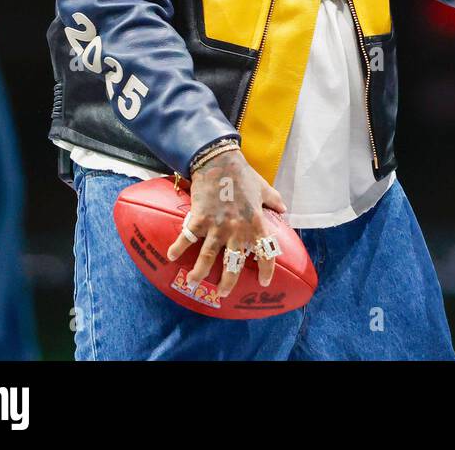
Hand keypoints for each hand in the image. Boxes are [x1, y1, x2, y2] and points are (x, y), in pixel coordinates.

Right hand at [166, 149, 286, 296]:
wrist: (219, 161)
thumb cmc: (243, 175)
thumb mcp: (264, 188)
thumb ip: (274, 201)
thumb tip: (283, 209)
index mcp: (256, 224)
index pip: (265, 252)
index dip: (266, 269)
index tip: (263, 282)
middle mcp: (237, 230)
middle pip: (233, 263)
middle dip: (228, 283)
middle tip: (222, 293)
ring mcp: (217, 226)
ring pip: (208, 258)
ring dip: (199, 273)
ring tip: (192, 282)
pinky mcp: (198, 220)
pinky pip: (187, 239)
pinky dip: (177, 249)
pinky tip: (170, 257)